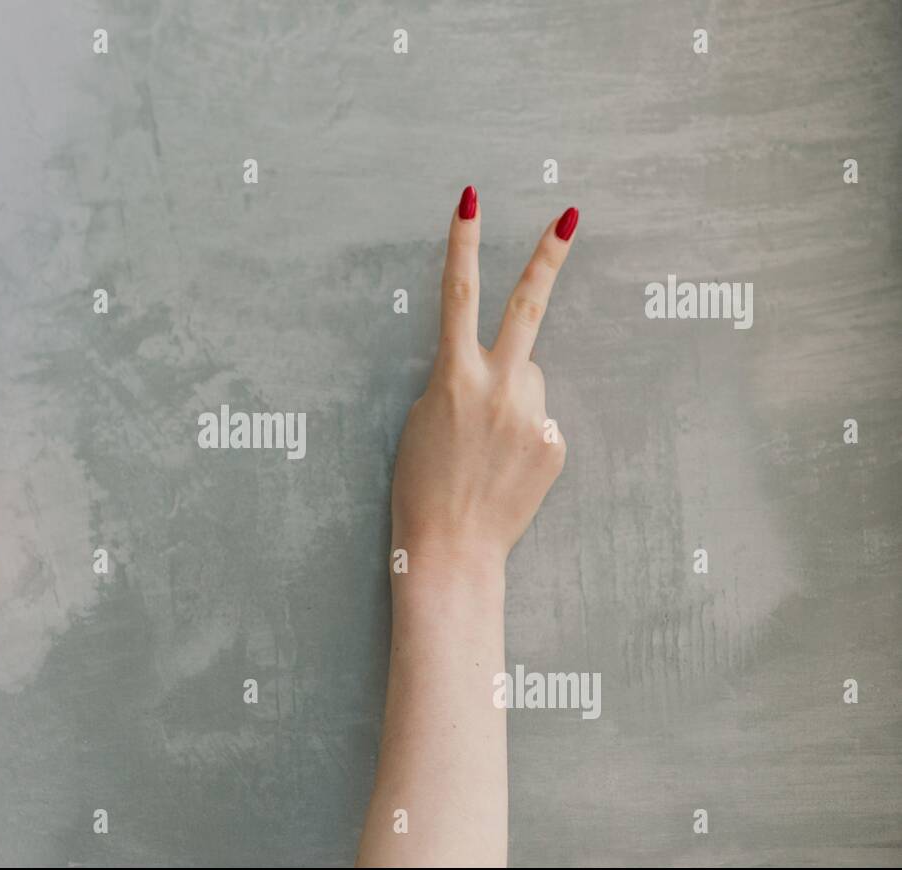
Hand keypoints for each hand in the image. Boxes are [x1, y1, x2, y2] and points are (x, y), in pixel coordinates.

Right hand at [391, 192, 576, 573]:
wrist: (452, 547)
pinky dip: (523, 432)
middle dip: (547, 258)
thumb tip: (499, 368)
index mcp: (454, 377)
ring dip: (511, 395)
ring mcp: (533, 415)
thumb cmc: (421, 484)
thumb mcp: (422, 420)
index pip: (458, 295)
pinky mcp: (555, 443)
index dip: (462, 244)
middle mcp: (499, 387)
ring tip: (487, 444)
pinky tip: (505, 464)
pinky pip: (540, 418)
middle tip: (570, 217)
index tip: (470, 201)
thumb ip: (458, 380)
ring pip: (529, 378)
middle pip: (527, 308)